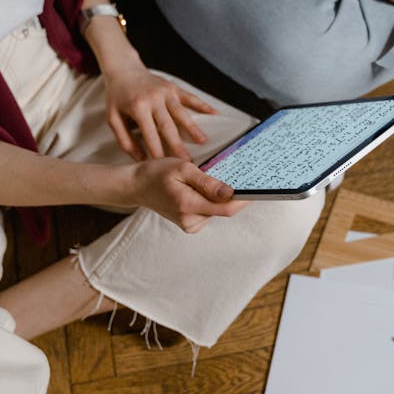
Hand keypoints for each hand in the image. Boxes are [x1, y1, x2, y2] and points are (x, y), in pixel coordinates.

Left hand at [104, 66, 217, 160]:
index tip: (165, 165)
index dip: (157, 150)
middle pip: (168, 126)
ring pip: (182, 113)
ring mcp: (166, 92)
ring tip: (203, 141)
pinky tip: (215, 113)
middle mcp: (154, 99)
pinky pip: (190, 97)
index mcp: (138, 107)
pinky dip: (203, 105)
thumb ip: (124, 139)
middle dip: (178, 145)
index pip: (150, 134)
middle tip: (187, 161)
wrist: (123, 69)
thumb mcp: (112, 118)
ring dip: (193, 128)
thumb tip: (139, 159)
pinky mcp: (173, 87)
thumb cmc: (117, 96)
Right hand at [128, 158, 247, 232]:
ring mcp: (189, 224)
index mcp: (188, 205)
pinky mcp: (189, 224)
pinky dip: (208, 201)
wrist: (136, 186)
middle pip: (223, 209)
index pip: (226, 209)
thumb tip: (229, 193)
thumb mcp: (182, 169)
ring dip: (216, 197)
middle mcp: (190, 220)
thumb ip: (207, 182)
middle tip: (224, 175)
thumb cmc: (157, 173)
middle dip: (228, 194)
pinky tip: (195, 191)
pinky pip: (208, 212)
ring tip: (198, 181)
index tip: (257, 189)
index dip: (244, 200)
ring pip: (216, 210)